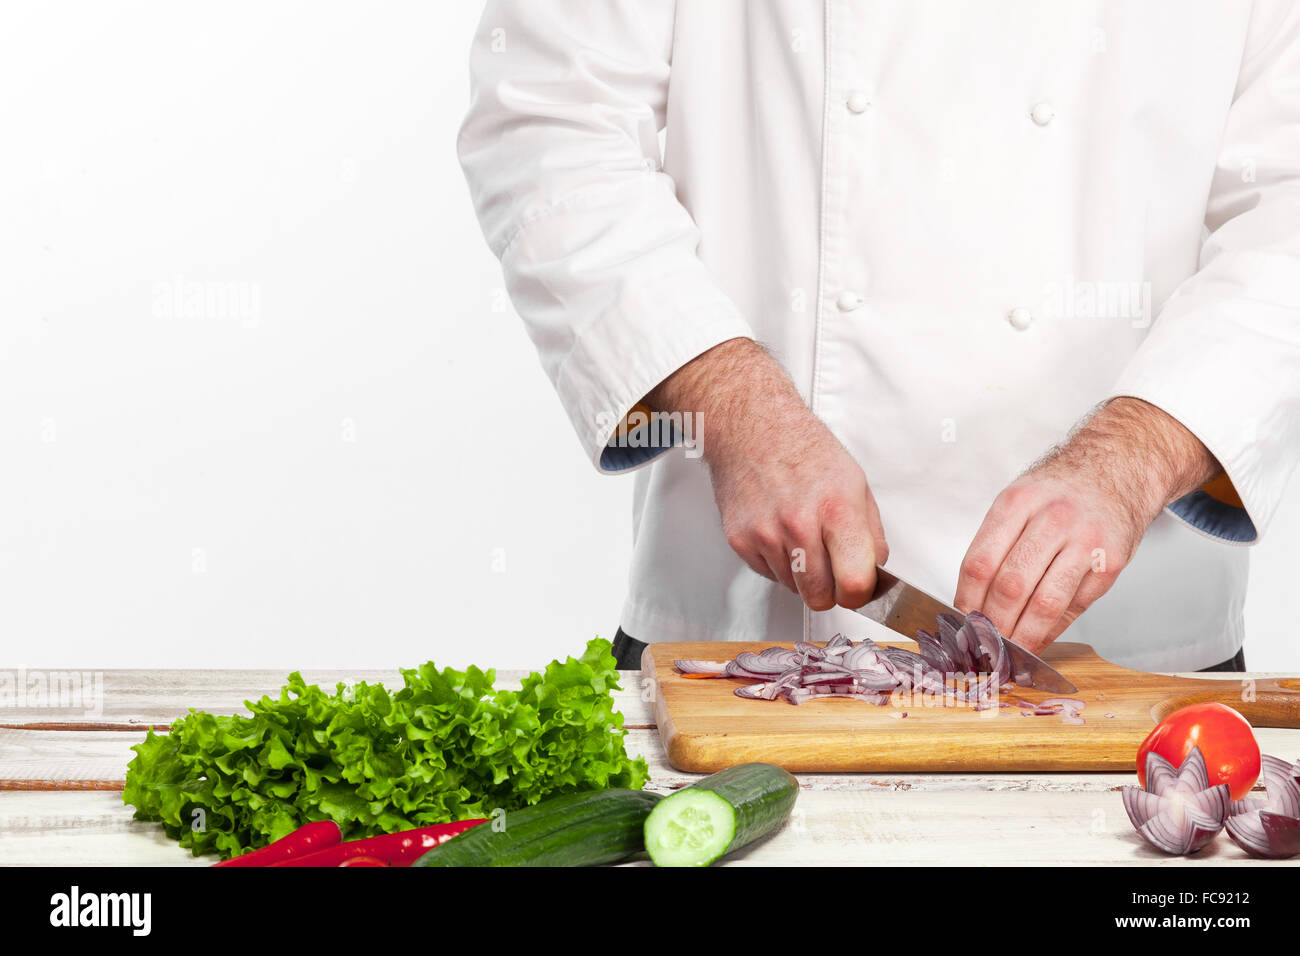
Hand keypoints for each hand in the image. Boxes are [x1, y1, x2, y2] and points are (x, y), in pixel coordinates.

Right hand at [644, 338, 887, 609]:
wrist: (751, 427)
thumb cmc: (803, 449)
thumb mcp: (854, 482)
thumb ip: (870, 533)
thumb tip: (877, 573)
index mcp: (837, 509)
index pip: (854, 583)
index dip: (860, 594)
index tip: (859, 588)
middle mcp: (799, 524)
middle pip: (820, 597)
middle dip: (830, 590)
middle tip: (832, 570)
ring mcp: (765, 534)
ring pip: (793, 588)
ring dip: (802, 574)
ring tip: (801, 537)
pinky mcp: (740, 540)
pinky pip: (768, 573)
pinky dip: (778, 562)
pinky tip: (780, 532)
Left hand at [954, 397, 1221, 652]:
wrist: (1117, 468)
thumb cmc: (1060, 490)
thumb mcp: (1019, 499)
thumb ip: (995, 544)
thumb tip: (972, 601)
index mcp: (1017, 503)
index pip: (980, 563)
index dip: (967, 600)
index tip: (961, 621)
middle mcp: (1052, 520)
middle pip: (1010, 586)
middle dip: (993, 624)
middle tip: (983, 644)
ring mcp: (1086, 542)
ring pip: (1044, 603)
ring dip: (1023, 635)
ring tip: (1008, 652)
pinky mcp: (1111, 563)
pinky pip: (1074, 606)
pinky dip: (1052, 630)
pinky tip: (1038, 638)